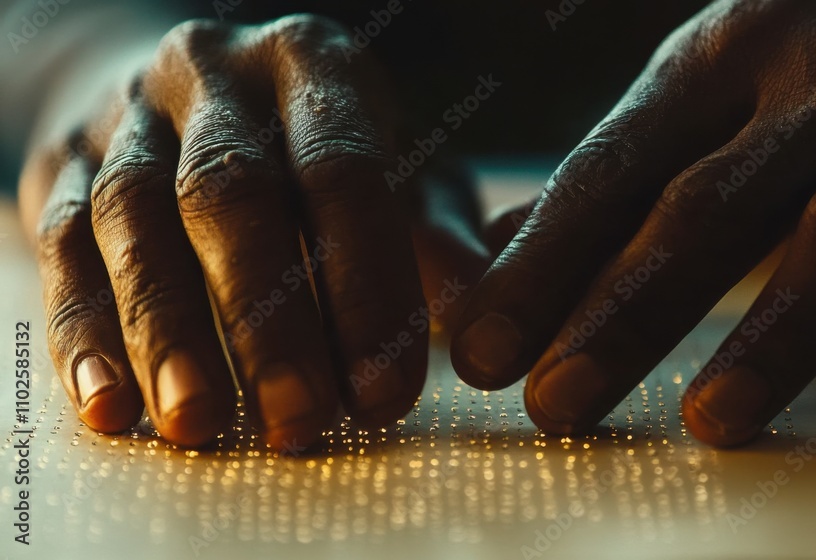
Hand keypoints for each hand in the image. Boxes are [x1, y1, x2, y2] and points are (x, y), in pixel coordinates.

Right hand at [19, 15, 486, 447]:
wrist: (188, 89)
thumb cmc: (317, 148)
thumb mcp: (398, 168)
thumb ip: (434, 233)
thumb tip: (476, 310)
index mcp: (314, 67)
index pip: (343, 173)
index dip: (365, 287)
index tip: (385, 391)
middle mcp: (214, 77)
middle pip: (232, 195)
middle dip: (267, 320)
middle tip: (299, 420)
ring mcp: (129, 116)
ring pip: (134, 219)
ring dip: (166, 330)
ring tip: (199, 423)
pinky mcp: (61, 164)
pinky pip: (62, 246)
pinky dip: (84, 332)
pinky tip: (112, 406)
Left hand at [452, 0, 815, 445]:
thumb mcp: (716, 81)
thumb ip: (623, 168)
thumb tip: (503, 238)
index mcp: (724, 59)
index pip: (612, 173)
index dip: (543, 267)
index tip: (482, 352)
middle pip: (705, 210)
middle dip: (622, 316)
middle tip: (554, 405)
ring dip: (773, 337)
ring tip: (710, 422)